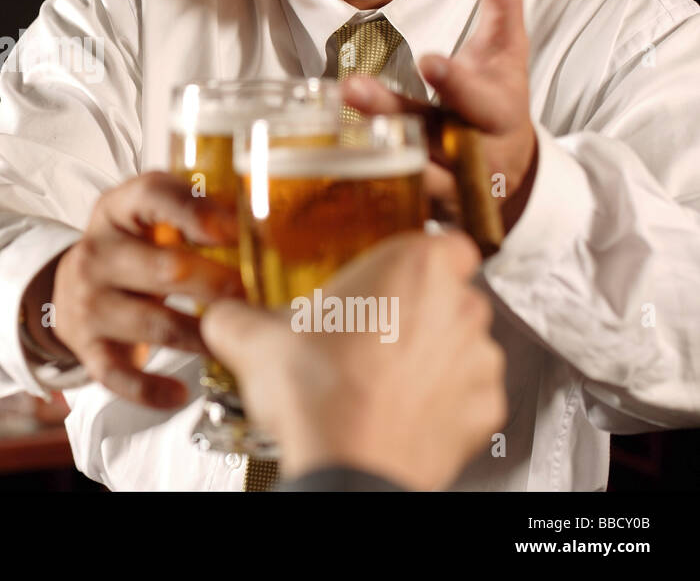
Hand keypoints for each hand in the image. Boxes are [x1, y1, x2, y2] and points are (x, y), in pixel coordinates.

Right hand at [36, 172, 240, 408]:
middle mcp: (96, 254)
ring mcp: (88, 304)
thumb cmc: (132, 248)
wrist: (71, 290)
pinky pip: (121, 375)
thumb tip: (262, 222)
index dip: (196, 213)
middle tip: (251, 294)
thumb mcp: (150, 215)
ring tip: (237, 338)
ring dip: (202, 335)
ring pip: (154, 325)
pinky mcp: (88, 348)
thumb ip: (195, 209)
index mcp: (116, 210)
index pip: (152, 196)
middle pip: (163, 268)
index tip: (235, 231)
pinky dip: (152, 389)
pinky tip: (181, 392)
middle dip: (215, 283)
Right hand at [202, 231, 505, 490]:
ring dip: (428, 354)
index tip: (392, 270)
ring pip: (459, 343)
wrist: (348, 469)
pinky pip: (467, 394)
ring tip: (378, 374)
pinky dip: (441, 400)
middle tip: (368, 327)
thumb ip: (236, 314)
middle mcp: (459, 306)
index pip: (446, 240)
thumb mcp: (254, 338)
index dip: (420, 257)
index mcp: (415, 266)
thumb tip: (224, 316)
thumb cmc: (320, 396)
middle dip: (415, 308)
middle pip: (449, 293)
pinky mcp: (485, 409)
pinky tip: (396, 407)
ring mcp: (479, 360)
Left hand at [342, 0, 537, 229]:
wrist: (510, 176)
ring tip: (330, 125)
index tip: (428, 59)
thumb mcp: (507, 54)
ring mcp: (444, 188)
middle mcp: (471, 156)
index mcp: (498, 116)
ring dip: (367, 151)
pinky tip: (321, 162)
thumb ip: (501, 3)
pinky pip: (386, 200)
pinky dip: (357, 186)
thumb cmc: (499, 101)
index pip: (481, 100)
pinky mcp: (417, 207)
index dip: (457, 82)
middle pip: (430, 136)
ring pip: (405, 173)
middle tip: (352, 85)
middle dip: (392, 112)